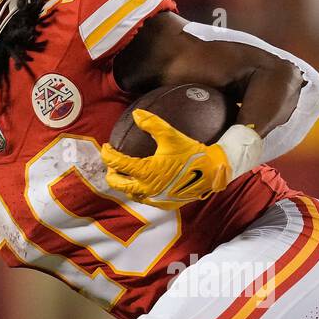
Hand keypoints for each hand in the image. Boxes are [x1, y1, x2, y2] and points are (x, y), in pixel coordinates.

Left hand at [100, 110, 233, 207]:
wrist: (212, 172)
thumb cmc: (191, 153)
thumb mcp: (171, 135)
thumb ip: (151, 123)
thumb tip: (136, 114)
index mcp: (146, 172)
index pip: (117, 164)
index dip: (107, 154)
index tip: (107, 147)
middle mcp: (147, 189)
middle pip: (117, 184)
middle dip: (111, 173)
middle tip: (113, 163)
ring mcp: (155, 199)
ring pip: (130, 193)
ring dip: (124, 183)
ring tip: (127, 172)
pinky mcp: (163, 204)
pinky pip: (144, 199)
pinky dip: (139, 190)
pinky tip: (144, 182)